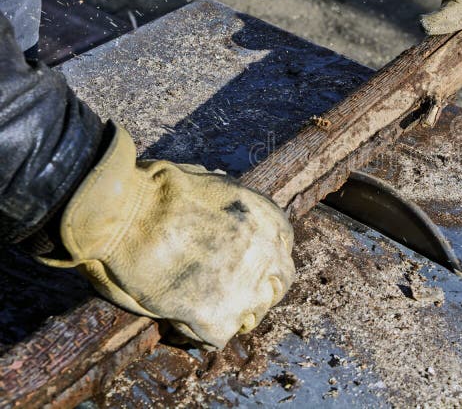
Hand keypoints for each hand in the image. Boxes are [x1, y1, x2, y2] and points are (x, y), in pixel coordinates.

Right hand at [39, 122, 294, 349]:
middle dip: (256, 290)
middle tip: (225, 293)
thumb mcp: (206, 181)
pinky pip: (219, 336)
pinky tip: (178, 318)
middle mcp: (267, 251)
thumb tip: (221, 198)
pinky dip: (198, 332)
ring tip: (199, 307)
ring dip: (230, 312)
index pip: (280, 248)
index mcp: (267, 217)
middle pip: (278, 284)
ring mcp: (247, 285)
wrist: (123, 211)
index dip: (259, 260)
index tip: (240, 266)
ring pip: (252, 313)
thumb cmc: (153, 191)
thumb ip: (224, 201)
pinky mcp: (217, 315)